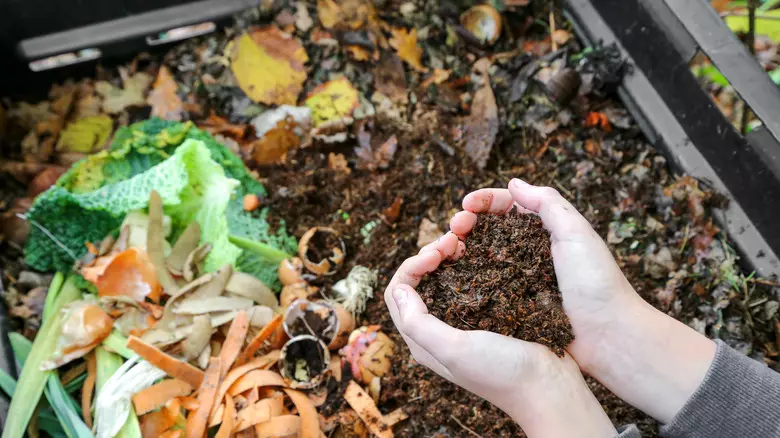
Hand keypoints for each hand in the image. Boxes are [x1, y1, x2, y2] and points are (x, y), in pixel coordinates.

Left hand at [384, 234, 616, 437]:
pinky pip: (471, 280)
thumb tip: (398, 290)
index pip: (398, 293)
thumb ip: (419, 324)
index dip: (411, 266)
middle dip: (429, 255)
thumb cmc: (501, 372)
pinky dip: (471, 261)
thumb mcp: (455, 350)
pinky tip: (482, 251)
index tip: (436, 254)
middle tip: (453, 240)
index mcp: (423, 341)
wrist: (549, 387)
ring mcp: (465, 320)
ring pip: (444, 277)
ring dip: (449, 255)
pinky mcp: (488, 313)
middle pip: (419, 281)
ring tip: (464, 240)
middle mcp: (439, 330)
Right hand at [449, 179, 715, 423]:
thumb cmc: (597, 283)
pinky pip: (484, 287)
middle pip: (488, 229)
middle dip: (467, 222)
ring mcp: (518, 279)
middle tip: (454, 227)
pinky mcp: (512, 305)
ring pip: (481, 256)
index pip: (508, 206)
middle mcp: (529, 252)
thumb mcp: (576, 233)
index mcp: (545, 230)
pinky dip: (466, 278)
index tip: (466, 205)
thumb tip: (514, 183)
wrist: (608, 337)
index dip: (484, 201)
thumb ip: (548, 203)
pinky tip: (453, 276)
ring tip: (447, 249)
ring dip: (461, 248)